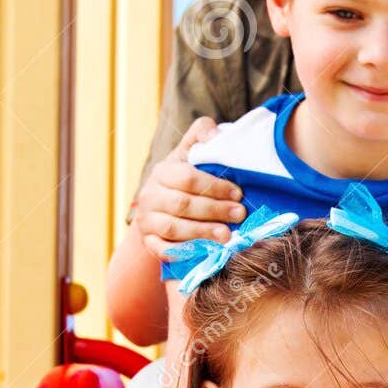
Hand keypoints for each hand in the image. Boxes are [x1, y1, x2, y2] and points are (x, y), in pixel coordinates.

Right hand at [132, 117, 245, 260]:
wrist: (160, 208)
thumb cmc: (184, 178)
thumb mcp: (190, 153)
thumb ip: (202, 135)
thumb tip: (215, 134)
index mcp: (162, 172)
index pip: (187, 178)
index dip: (215, 186)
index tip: (238, 193)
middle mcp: (149, 196)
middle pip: (182, 204)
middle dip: (214, 210)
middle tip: (240, 215)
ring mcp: (147, 220)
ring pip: (173, 228)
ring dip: (202, 232)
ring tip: (227, 236)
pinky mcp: (149, 242)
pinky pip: (163, 250)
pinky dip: (183, 252)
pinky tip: (204, 252)